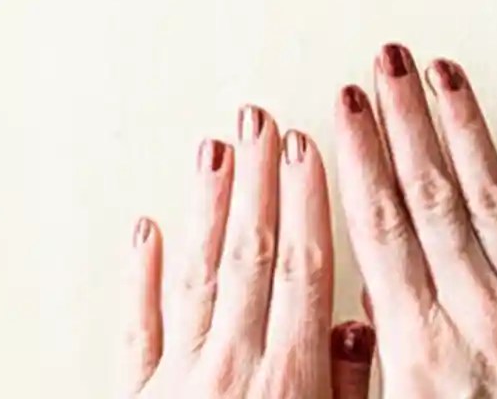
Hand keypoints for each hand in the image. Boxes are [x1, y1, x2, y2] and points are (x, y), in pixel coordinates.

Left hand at [127, 107, 374, 397]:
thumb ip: (349, 388)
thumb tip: (359, 329)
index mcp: (289, 379)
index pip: (302, 268)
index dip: (305, 201)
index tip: (306, 150)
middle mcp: (231, 368)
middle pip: (249, 254)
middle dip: (258, 180)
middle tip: (259, 124)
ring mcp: (177, 378)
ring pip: (197, 275)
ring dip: (207, 207)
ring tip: (213, 151)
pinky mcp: (137, 396)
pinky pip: (138, 324)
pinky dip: (141, 274)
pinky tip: (147, 230)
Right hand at [333, 44, 496, 397]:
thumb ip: (368, 368)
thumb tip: (351, 312)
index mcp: (423, 346)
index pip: (380, 226)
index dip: (360, 157)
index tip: (344, 107)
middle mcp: (481, 314)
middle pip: (431, 193)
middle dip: (404, 118)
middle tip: (387, 61)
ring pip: (493, 194)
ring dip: (463, 125)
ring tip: (441, 73)